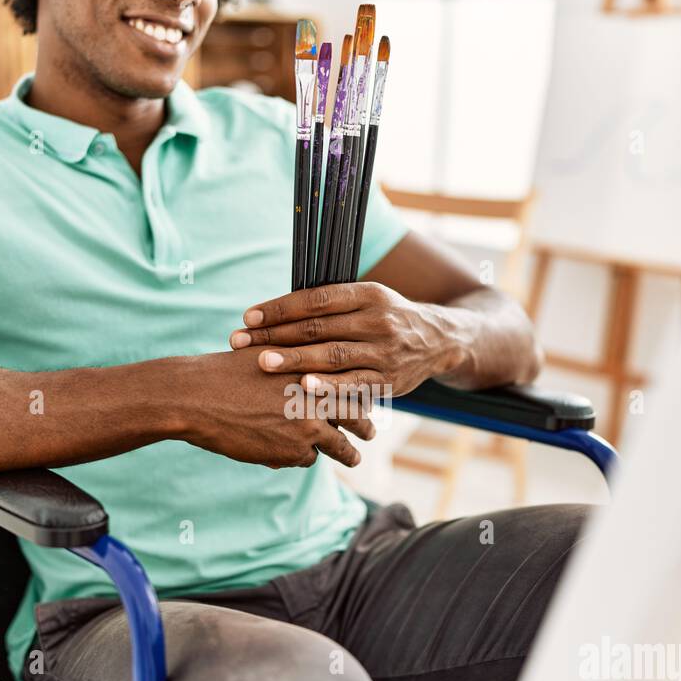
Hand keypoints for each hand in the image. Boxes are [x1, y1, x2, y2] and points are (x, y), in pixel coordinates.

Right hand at [170, 347, 374, 468]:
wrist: (198, 397)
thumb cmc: (227, 372)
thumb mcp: (268, 355)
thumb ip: (295, 364)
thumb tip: (314, 370)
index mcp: (312, 367)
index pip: (350, 381)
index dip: (360, 392)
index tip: (366, 399)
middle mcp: (316, 395)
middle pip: (354, 415)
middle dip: (364, 426)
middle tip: (371, 432)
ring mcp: (308, 425)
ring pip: (338, 445)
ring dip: (347, 453)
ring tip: (354, 458)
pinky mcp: (293, 450)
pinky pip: (308, 458)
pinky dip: (302, 457)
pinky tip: (291, 455)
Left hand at [229, 282, 463, 397]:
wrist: (440, 340)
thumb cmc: (388, 317)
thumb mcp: (368, 299)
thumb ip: (331, 303)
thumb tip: (277, 308)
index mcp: (368, 293)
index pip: (316, 298)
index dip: (280, 307)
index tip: (248, 316)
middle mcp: (377, 320)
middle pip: (318, 327)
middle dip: (274, 334)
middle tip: (240, 341)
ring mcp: (384, 352)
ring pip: (333, 355)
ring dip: (293, 359)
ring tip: (261, 362)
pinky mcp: (388, 380)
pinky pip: (353, 385)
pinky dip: (327, 386)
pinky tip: (303, 387)